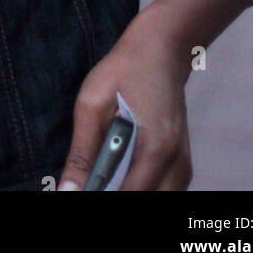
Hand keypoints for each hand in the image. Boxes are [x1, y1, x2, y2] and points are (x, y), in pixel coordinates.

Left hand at [57, 1, 192, 190]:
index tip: (82, 191)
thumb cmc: (124, 71)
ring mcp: (184, 165)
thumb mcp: (92, 104)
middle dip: (117, 196)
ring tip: (105, 175)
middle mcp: (177, 163)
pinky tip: (121, 173)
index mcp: (156, 148)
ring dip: (129, 192)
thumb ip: (82, 152)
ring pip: (158, 200)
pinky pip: (164, 192)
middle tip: (92, 180)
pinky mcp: (183, 164)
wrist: (161, 49)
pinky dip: (142, 188)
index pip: (130, 197)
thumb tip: (67, 191)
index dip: (102, 199)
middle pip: (148, 203)